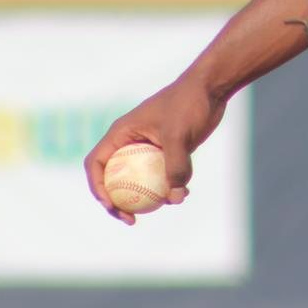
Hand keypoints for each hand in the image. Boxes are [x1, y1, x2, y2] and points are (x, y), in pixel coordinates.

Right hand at [84, 78, 223, 224]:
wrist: (211, 88)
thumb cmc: (189, 103)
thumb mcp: (179, 134)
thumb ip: (175, 165)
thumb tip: (175, 197)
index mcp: (121, 133)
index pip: (96, 164)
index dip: (97, 187)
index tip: (111, 204)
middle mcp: (130, 142)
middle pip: (114, 178)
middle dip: (119, 202)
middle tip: (131, 219)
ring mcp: (148, 148)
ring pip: (139, 181)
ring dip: (148, 197)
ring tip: (168, 204)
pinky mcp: (166, 152)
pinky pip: (161, 177)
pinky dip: (168, 187)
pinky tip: (184, 193)